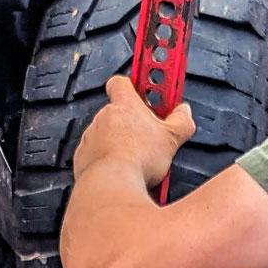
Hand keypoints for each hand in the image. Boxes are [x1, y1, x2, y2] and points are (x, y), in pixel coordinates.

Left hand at [73, 75, 194, 191]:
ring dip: (120, 143)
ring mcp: (91, 137)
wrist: (112, 186)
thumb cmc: (136, 160)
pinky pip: (97, 155)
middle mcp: (104, 117)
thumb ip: (181, 121)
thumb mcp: (172, 138)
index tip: (147, 85)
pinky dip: (109, 161)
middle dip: (133, 122)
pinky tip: (124, 172)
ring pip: (107, 135)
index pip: (123, 81)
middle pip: (118, 112)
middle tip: (150, 134)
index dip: (135, 84)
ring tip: (138, 159)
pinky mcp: (83, 158)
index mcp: (124, 105)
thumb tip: (185, 113)